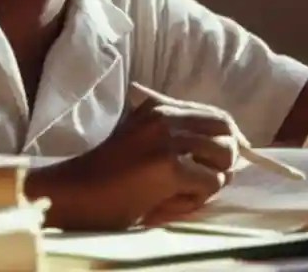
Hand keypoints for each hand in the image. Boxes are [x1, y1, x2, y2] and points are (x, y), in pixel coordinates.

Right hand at [26, 96, 240, 229]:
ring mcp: (168, 138)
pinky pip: (211, 182)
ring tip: (182, 192)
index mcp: (159, 106)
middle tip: (202, 181)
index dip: (229, 139)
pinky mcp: (170, 165)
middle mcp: (166, 115)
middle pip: (228, 131)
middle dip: (224, 161)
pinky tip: (169, 201)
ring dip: (210, 181)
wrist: (77, 193)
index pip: (216, 115)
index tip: (223, 162)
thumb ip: (178, 137)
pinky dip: (197, 198)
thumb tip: (230, 146)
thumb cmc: (109, 176)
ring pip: (225, 157)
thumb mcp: (143, 141)